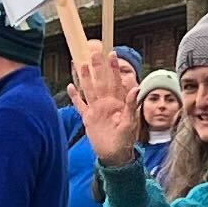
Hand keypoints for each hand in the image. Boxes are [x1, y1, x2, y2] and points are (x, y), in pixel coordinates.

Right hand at [68, 42, 140, 159]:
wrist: (115, 154)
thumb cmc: (125, 140)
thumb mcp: (130, 122)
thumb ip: (131, 105)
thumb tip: (137, 87)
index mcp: (117, 102)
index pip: (115, 81)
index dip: (114, 68)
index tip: (112, 54)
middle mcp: (106, 103)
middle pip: (100, 81)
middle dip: (98, 67)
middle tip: (94, 52)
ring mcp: (96, 110)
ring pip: (89, 90)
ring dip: (86, 78)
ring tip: (81, 64)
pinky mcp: (88, 118)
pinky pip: (80, 105)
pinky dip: (75, 97)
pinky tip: (70, 86)